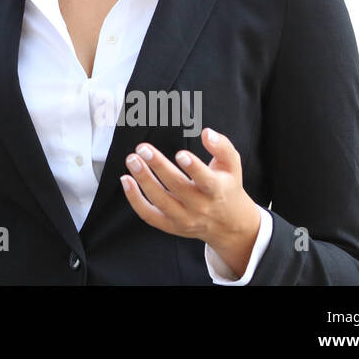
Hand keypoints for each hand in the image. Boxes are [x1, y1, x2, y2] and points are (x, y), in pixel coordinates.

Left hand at [119, 128, 260, 275]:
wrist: (230, 225)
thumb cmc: (227, 187)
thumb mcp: (232, 166)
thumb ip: (222, 147)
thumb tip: (206, 133)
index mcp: (217, 191)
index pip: (206, 181)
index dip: (194, 168)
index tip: (180, 154)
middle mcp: (201, 207)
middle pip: (178, 187)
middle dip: (159, 167)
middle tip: (143, 148)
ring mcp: (185, 219)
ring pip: (161, 201)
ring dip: (144, 180)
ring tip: (132, 160)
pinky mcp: (171, 226)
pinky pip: (149, 215)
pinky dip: (135, 199)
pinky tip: (126, 179)